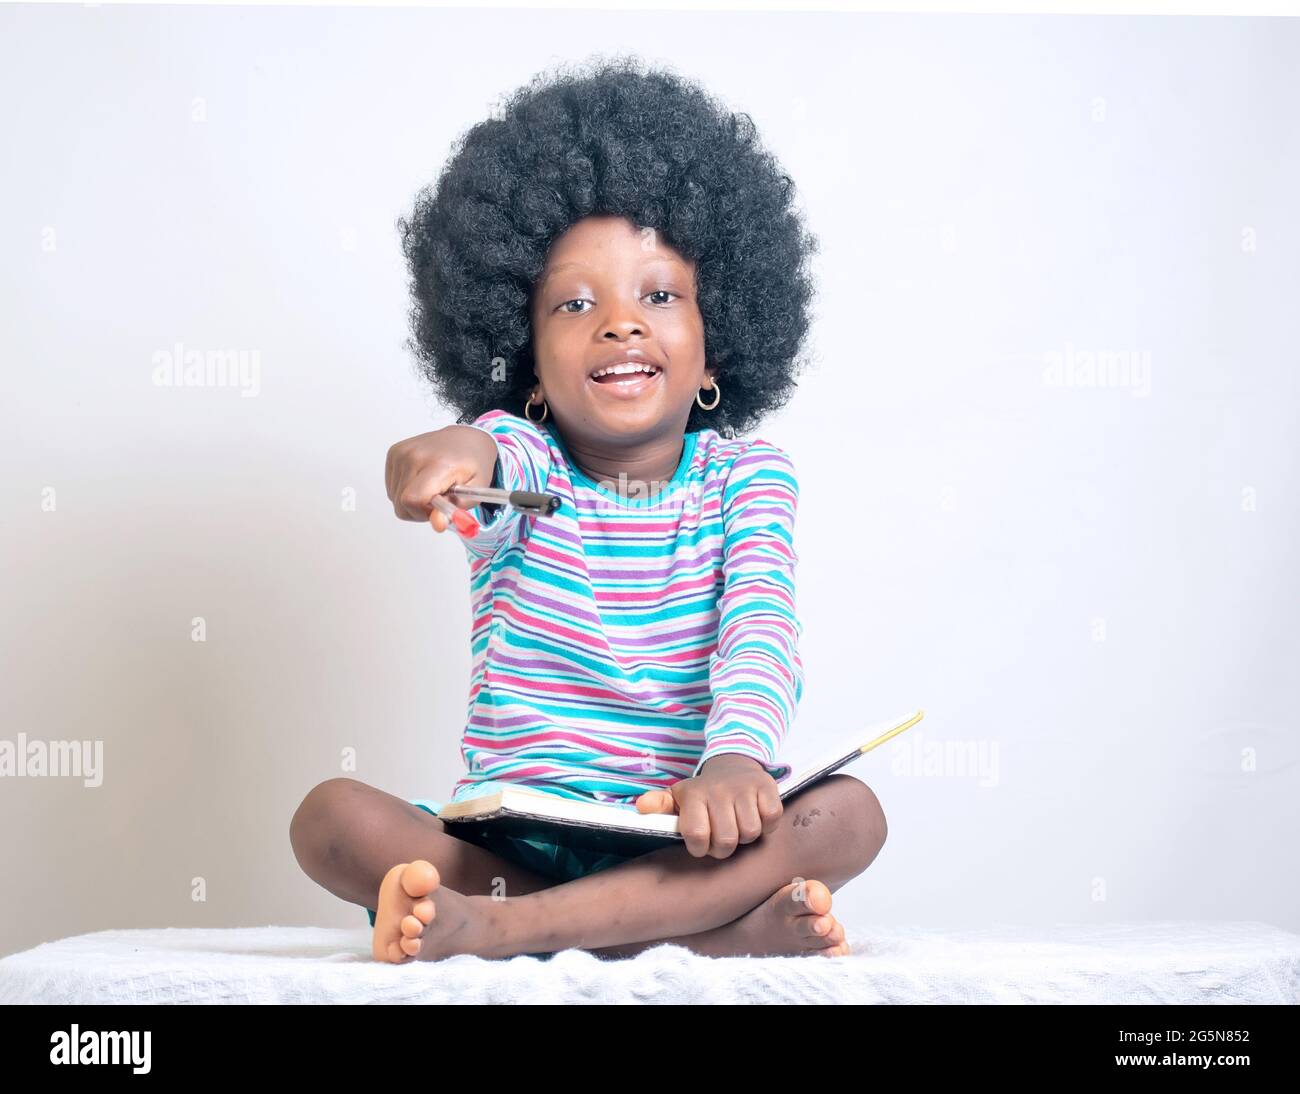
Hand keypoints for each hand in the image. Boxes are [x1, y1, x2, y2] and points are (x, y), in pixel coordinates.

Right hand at [385, 425, 497, 531]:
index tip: (440, 506)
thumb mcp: (475, 492)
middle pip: (401, 503)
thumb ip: (456, 510)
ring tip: (432, 487)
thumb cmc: (472, 464)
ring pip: (394, 497)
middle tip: (439, 498)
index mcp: (438, 464)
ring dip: (412, 501)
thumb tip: (437, 524)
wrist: (465, 439)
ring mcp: (401, 453)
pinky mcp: (394, 453)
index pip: (412, 500)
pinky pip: (392, 486)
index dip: (423, 512)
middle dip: (419, 510)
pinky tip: (421, 480)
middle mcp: (415, 455)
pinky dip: (405, 490)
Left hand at [634, 754, 782, 859]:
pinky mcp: (767, 787)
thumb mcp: (679, 797)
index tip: (702, 844)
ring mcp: (744, 788)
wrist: (734, 765)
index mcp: (694, 795)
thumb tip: (640, 807)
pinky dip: (766, 825)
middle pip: (726, 840)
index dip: (701, 848)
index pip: (697, 835)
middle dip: (724, 847)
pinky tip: (756, 816)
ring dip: (746, 836)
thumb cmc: (704, 792)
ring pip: (750, 832)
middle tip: (722, 836)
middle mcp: (718, 790)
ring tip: (738, 825)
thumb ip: (660, 806)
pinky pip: (771, 819)